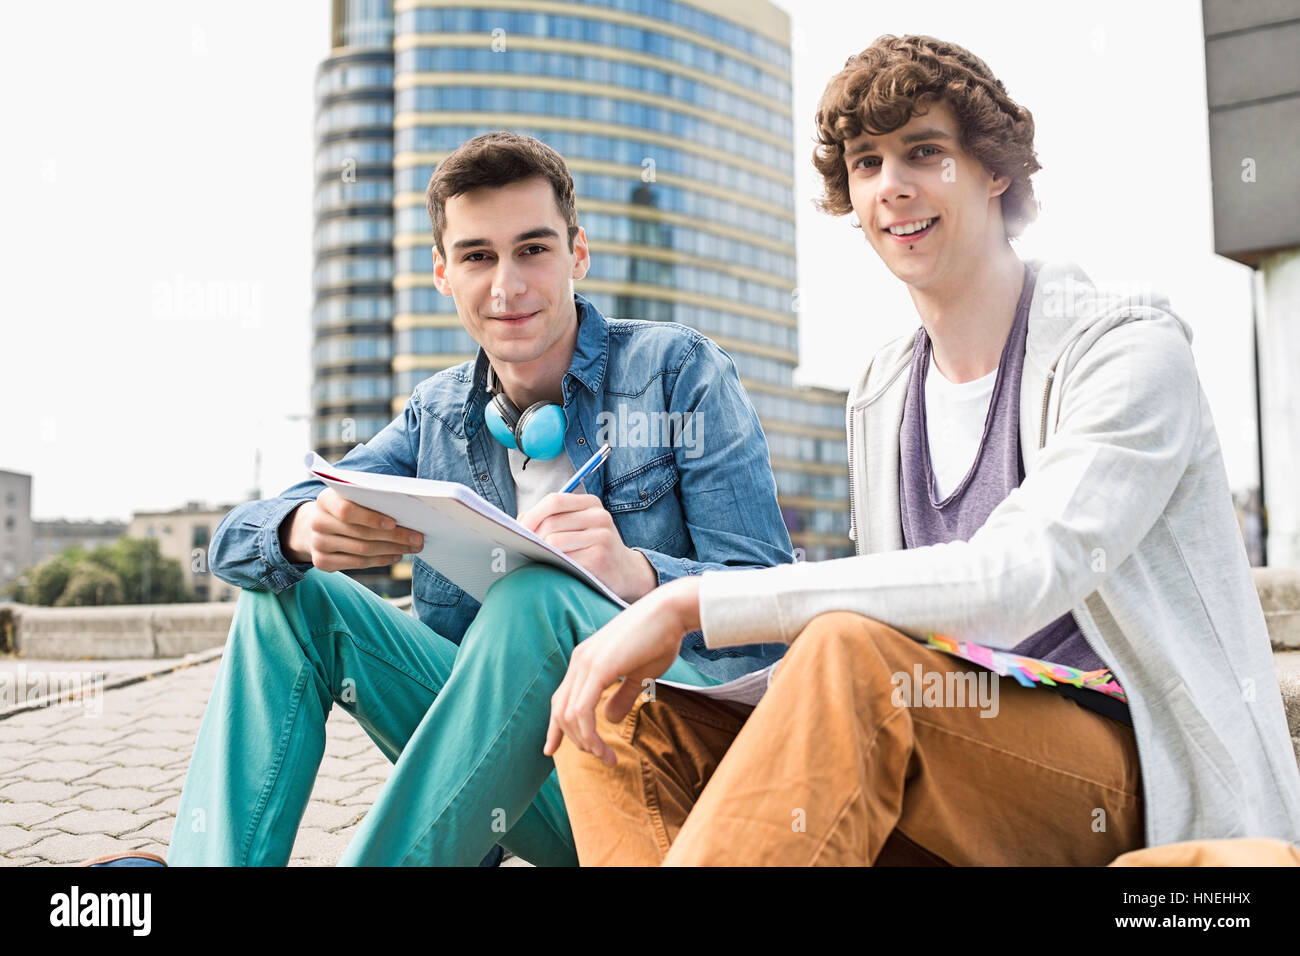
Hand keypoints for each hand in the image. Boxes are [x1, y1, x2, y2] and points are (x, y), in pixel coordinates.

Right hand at [282, 488, 424, 570]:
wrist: (315, 526)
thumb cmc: (345, 506)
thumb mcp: (351, 496)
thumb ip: (371, 499)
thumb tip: (407, 510)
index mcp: (325, 500)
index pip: (346, 511)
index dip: (371, 518)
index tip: (394, 522)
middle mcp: (318, 522)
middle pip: (361, 533)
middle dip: (394, 536)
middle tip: (417, 538)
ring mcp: (318, 544)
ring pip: (362, 550)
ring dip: (392, 549)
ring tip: (412, 547)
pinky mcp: (322, 562)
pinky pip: (358, 564)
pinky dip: (381, 560)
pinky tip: (396, 555)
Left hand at [518, 492, 657, 601]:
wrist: (627, 572)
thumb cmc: (593, 548)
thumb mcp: (579, 526)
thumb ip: (553, 518)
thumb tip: (519, 521)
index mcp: (591, 503)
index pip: (554, 500)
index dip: (532, 514)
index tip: (518, 528)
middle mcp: (599, 516)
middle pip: (551, 522)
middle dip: (532, 536)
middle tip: (526, 548)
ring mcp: (602, 536)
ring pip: (554, 541)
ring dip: (541, 551)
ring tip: (540, 557)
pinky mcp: (599, 557)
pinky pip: (564, 559)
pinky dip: (554, 563)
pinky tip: (556, 567)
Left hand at [543, 576, 701, 764]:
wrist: (671, 611)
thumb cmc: (659, 639)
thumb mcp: (638, 674)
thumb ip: (622, 695)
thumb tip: (610, 719)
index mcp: (584, 660)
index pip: (560, 699)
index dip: (555, 727)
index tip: (550, 750)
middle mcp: (579, 660)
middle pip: (561, 710)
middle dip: (574, 739)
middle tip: (601, 756)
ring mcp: (586, 663)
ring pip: (570, 714)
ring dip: (585, 742)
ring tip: (606, 756)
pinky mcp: (598, 668)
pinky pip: (582, 710)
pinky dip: (589, 733)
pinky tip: (602, 747)